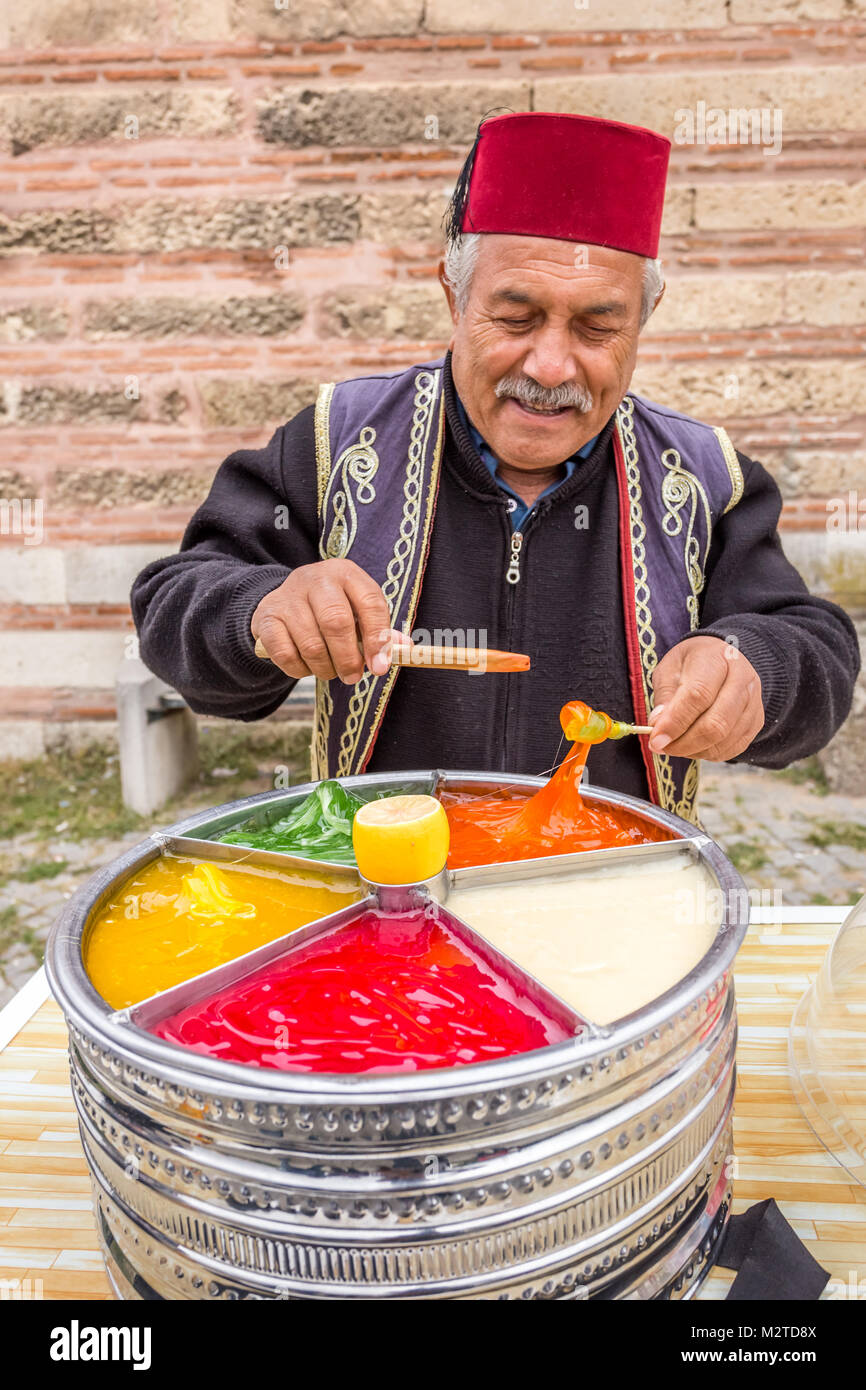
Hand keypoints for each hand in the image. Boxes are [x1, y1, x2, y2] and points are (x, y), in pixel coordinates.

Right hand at [252, 559, 405, 684]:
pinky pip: (284, 653)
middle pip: (336, 622)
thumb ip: (380, 631)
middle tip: (353, 677)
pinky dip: (299, 669)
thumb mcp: (358, 612)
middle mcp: (317, 579)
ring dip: (324, 668)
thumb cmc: (331, 609)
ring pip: (311, 643)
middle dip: (348, 658)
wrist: (283, 602)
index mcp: (347, 574)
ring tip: (330, 672)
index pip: (370, 603)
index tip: (380, 667)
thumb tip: (405, 649)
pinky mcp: (266, 616)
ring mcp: (288, 596)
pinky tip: (306, 667)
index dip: (377, 638)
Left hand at [647, 635, 763, 760]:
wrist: (722, 659)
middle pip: (716, 723)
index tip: (655, 740)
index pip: (698, 696)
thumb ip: (665, 696)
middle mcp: (742, 679)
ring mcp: (754, 701)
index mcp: (717, 659)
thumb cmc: (691, 664)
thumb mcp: (669, 669)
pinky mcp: (757, 721)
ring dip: (694, 750)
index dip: (675, 722)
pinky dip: (708, 753)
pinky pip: (733, 748)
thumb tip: (659, 725)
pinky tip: (693, 746)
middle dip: (684, 743)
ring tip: (674, 745)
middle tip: (661, 747)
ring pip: (724, 740)